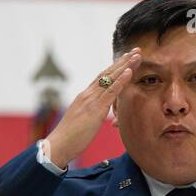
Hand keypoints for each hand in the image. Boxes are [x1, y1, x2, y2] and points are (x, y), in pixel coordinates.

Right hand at [43, 48, 141, 167]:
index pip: (102, 78)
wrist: (59, 145)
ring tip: (137, 55)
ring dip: (125, 65)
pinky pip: (110, 92)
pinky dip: (121, 80)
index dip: (114, 68)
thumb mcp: (83, 122)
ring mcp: (91, 100)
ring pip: (111, 78)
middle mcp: (88, 94)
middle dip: (122, 61)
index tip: (125, 59)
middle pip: (107, 73)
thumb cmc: (70, 138)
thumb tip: (98, 114)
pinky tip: (129, 71)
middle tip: (136, 50)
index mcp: (85, 97)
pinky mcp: (95, 109)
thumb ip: (91, 114)